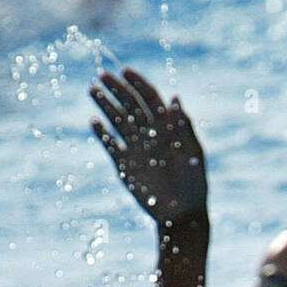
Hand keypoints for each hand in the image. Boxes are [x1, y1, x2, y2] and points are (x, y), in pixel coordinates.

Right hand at [90, 67, 206, 226]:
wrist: (182, 214)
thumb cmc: (194, 184)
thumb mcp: (192, 153)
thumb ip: (182, 126)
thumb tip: (174, 98)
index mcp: (167, 128)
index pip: (150, 99)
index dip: (138, 84)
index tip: (124, 71)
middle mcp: (150, 135)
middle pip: (131, 105)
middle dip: (117, 89)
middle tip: (102, 76)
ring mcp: (136, 149)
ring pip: (118, 121)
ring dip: (105, 105)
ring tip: (92, 90)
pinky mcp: (125, 166)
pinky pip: (111, 146)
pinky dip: (102, 134)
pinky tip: (94, 122)